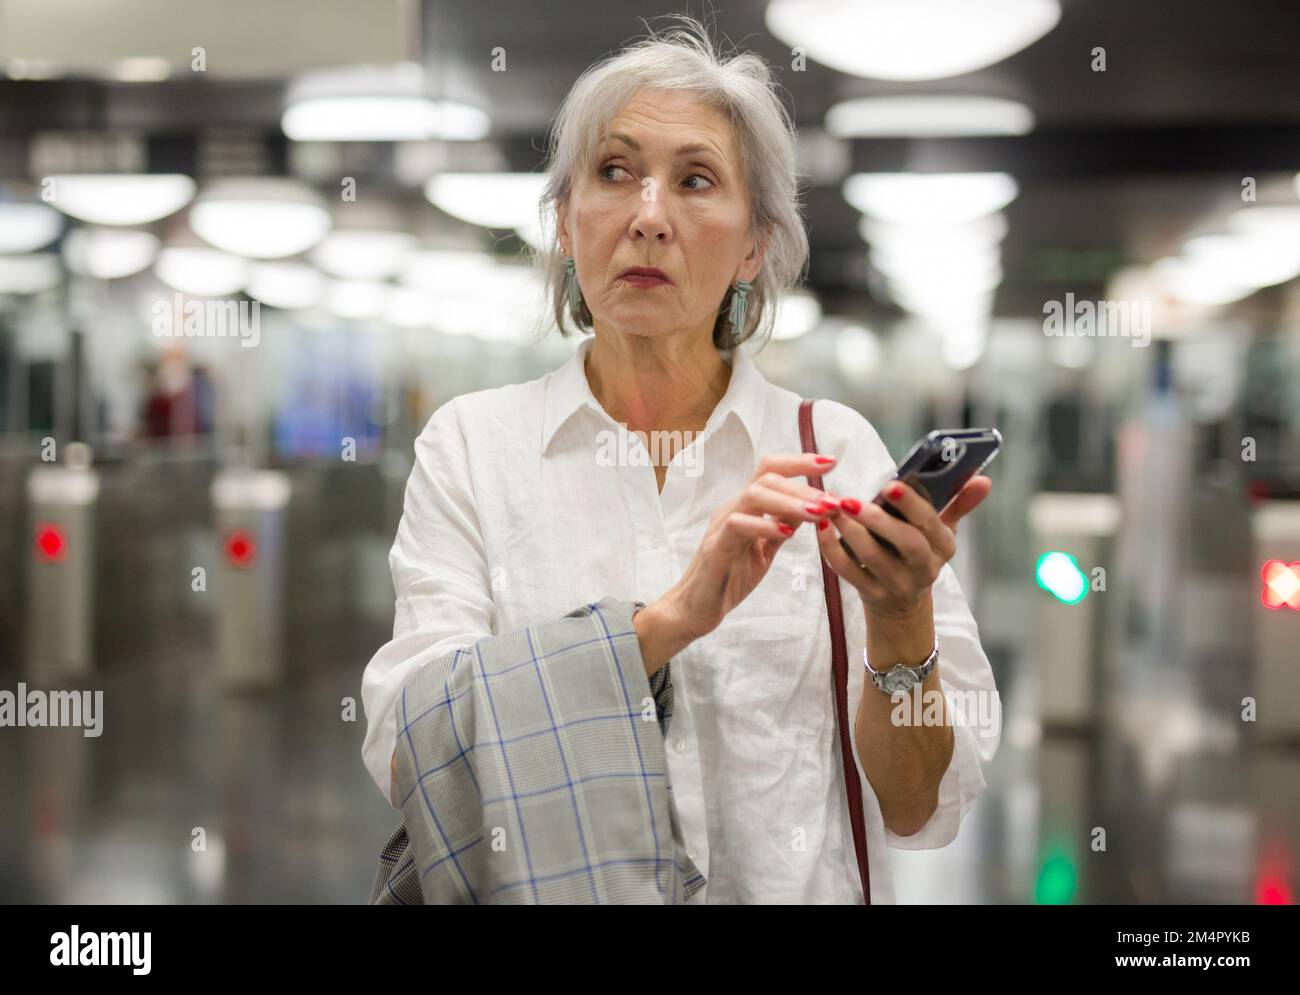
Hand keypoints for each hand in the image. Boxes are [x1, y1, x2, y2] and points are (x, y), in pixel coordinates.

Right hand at [658, 452, 843, 642]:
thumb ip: (783, 525)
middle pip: (766, 478)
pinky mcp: (715, 548)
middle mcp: (732, 509)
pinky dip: (765, 525)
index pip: (771, 471)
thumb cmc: (729, 579)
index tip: (831, 463)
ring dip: (791, 502)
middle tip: (833, 502)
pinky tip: (788, 534)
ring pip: (754, 495)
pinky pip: (737, 525)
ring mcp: (721, 526)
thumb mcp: (765, 550)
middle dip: (804, 486)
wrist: (695, 609)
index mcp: (745, 508)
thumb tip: (812, 506)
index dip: (800, 463)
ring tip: (818, 514)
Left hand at [817, 476, 992, 616]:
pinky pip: (848, 572)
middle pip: (906, 543)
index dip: (911, 504)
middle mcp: (923, 568)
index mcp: (943, 547)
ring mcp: (896, 584)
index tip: (891, 484)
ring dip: (849, 530)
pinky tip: (821, 527)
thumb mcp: (942, 532)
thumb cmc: (920, 553)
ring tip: (832, 506)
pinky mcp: (870, 593)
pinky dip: (832, 549)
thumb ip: (959, 503)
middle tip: (851, 499)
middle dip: (878, 520)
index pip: (930, 524)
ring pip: (872, 557)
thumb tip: (983, 479)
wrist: (902, 604)